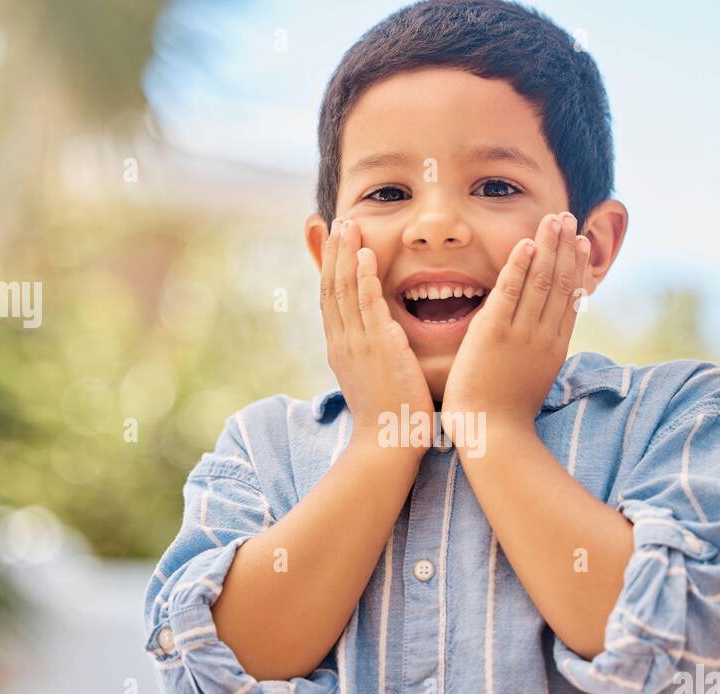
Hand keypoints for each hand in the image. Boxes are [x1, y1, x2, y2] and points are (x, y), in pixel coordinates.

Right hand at [320, 218, 434, 456]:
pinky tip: (366, 255)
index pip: (330, 300)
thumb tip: (379, 340)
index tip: (332, 243)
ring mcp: (357, 344)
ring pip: (344, 290)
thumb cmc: (389, 418)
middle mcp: (342, 342)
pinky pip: (368, 305)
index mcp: (340, 349)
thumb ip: (373, 355)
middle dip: (333, 253)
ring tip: (349, 226)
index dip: (329, 268)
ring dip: (346, 255)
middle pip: (331, 288)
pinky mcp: (378, 347)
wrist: (387, 445)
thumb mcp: (374, 379)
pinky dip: (365, 278)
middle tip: (337, 223)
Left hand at [440, 211, 591, 442]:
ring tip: (554, 220)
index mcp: (554, 348)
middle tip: (569, 219)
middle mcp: (543, 336)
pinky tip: (526, 244)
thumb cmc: (506, 415)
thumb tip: (542, 340)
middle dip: (566, 248)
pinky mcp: (494, 333)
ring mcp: (521, 334)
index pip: (570, 300)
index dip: (576, 268)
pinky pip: (510, 291)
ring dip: (548, 247)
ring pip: (541, 281)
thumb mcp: (533, 380)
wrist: (493, 434)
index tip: (581, 244)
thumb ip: (537, 355)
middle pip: (561, 283)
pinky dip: (519, 266)